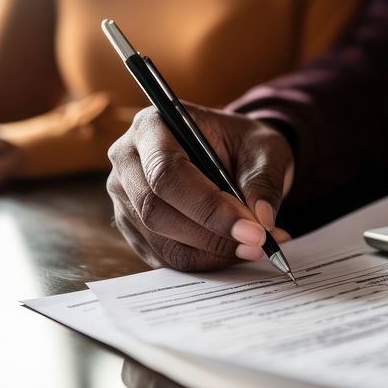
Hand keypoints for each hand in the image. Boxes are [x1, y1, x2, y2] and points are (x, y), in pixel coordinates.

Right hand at [106, 104, 293, 271]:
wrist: (231, 153)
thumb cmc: (242, 143)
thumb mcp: (264, 148)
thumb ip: (264, 180)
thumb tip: (262, 219)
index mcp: (152, 126)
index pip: (167, 172)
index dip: (208, 206)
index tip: (252, 229)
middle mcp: (127, 160)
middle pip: (155, 210)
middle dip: (211, 235)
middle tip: (258, 243)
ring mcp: (123, 197)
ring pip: (160, 240)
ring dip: (211, 252)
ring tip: (254, 246)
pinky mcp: (132, 227)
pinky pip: (164, 256)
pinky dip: (204, 261)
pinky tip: (234, 250)